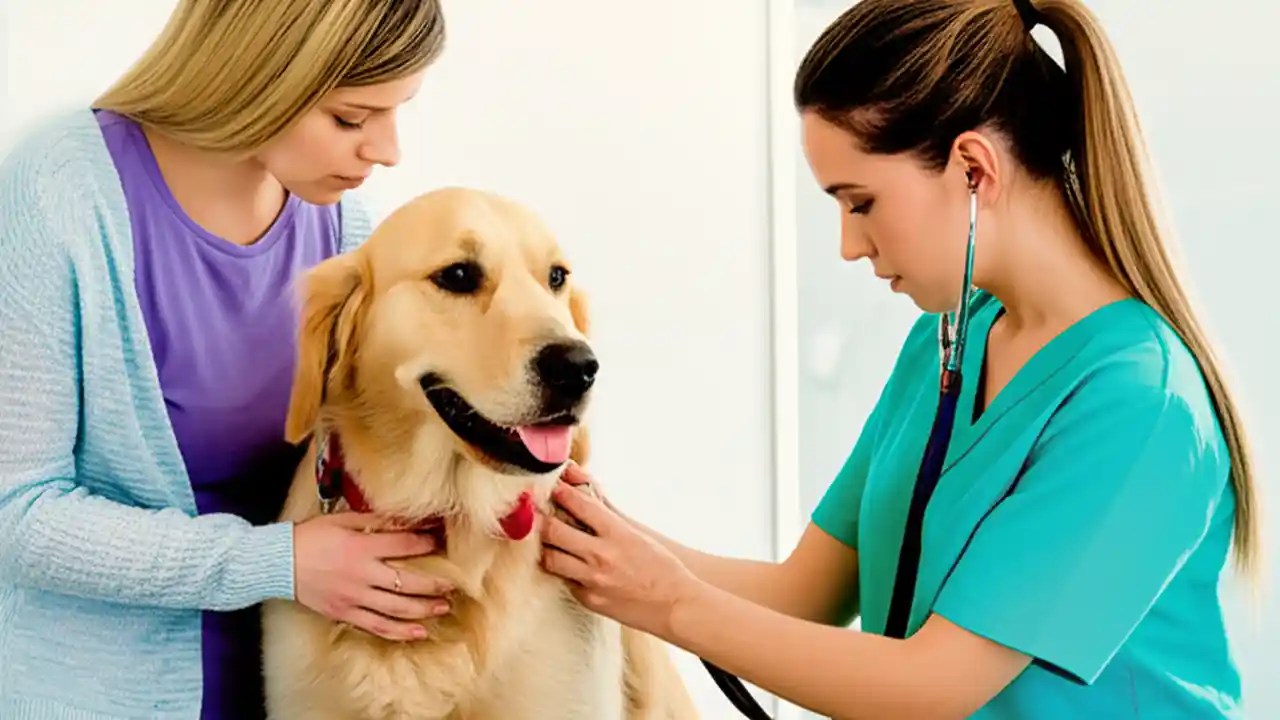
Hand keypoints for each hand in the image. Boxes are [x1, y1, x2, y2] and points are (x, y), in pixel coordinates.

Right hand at [293, 512, 453, 640]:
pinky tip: (418, 632)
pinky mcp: (346, 614)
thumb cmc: (310, 537)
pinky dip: (399, 631)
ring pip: (397, 608)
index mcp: (362, 548)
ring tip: (444, 607)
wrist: (278, 563)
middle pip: (408, 582)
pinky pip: (377, 626)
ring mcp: (355, 598)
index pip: (404, 546)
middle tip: (455, 585)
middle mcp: (362, 575)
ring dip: (424, 609)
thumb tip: (402, 521)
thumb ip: (372, 521)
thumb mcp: (341, 520)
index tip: (440, 543)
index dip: (426, 544)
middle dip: (435, 584)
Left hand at [539, 480, 700, 639]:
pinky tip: (568, 566)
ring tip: (547, 542)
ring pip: (551, 559)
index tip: (553, 488)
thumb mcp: (637, 535)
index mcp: (618, 534)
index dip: (561, 493)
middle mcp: (602, 556)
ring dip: (547, 548)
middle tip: (537, 515)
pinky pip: (565, 580)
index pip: (579, 504)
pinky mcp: (588, 599)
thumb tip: (585, 492)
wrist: (675, 606)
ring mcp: (593, 580)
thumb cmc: (661, 567)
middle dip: (542, 521)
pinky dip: (564, 571)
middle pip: (554, 531)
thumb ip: (608, 516)